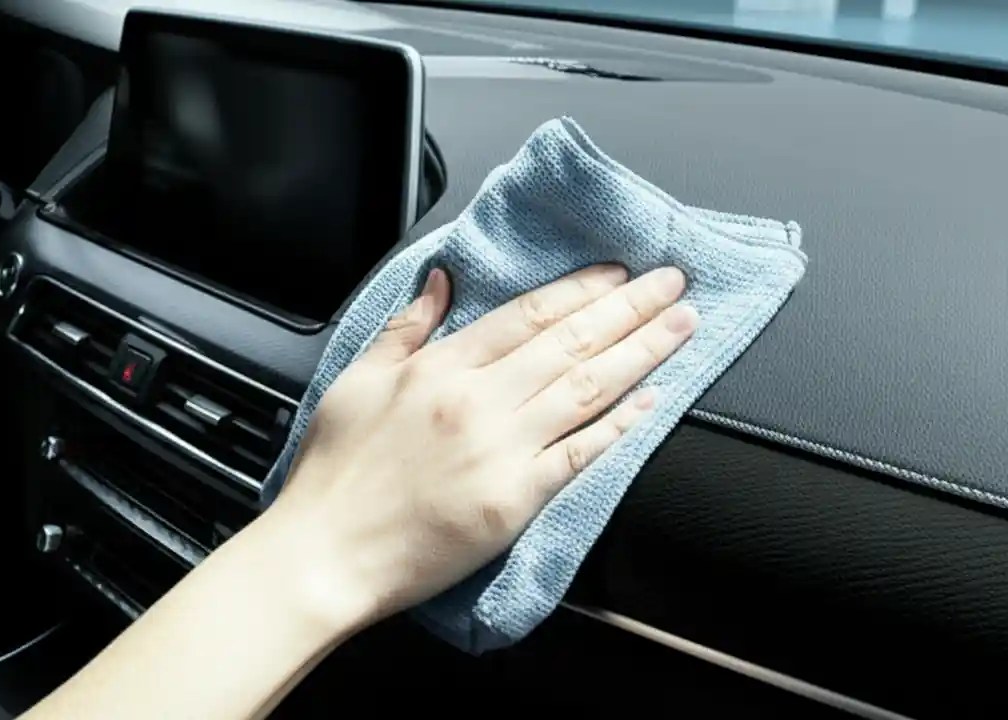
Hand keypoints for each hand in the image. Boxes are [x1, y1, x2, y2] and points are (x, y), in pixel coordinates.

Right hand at [269, 264, 697, 625]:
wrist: (327, 552)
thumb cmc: (336, 472)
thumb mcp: (357, 380)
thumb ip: (406, 327)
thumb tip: (442, 282)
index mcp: (441, 368)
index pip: (529, 315)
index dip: (581, 289)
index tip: (618, 273)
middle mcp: (479, 401)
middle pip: (571, 342)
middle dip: (631, 308)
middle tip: (673, 284)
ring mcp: (502, 451)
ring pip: (588, 390)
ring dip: (642, 353)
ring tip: (680, 327)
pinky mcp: (516, 500)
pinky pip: (581, 455)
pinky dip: (621, 427)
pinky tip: (652, 402)